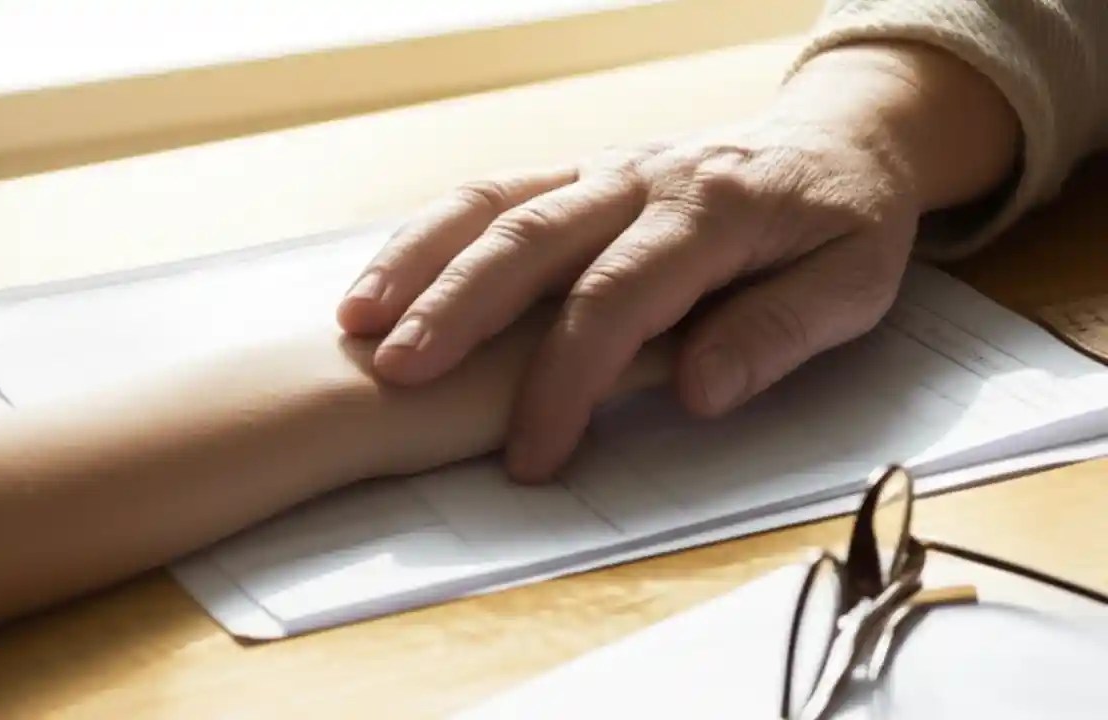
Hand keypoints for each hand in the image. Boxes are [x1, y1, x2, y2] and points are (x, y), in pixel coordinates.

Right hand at [336, 45, 1016, 482]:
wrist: (837, 140)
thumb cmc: (844, 223)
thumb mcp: (853, 285)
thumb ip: (778, 333)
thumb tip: (695, 391)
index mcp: (711, 210)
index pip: (617, 297)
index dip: (566, 378)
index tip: (530, 451)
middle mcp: (640, 179)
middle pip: (529, 238)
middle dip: (456, 308)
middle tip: (396, 375)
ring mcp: (600, 170)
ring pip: (492, 204)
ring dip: (420, 260)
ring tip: (358, 321)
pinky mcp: (576, 174)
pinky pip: (490, 193)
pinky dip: (429, 235)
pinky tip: (385, 282)